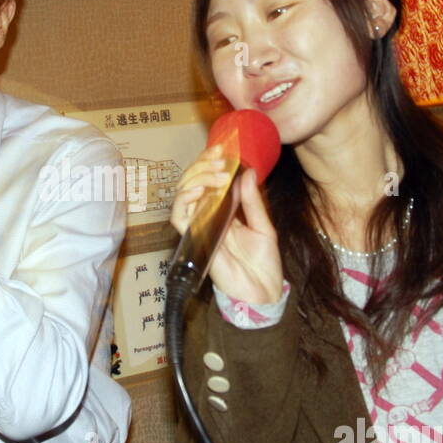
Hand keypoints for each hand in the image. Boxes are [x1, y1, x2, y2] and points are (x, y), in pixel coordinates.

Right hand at [170, 143, 282, 304]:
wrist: (262, 293)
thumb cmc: (263, 265)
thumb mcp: (264, 226)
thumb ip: (253, 201)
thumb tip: (248, 171)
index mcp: (223, 211)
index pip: (208, 180)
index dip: (210, 162)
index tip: (223, 149)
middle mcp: (208, 217)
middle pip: (192, 182)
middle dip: (202, 165)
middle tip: (220, 157)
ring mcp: (199, 227)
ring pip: (182, 194)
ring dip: (196, 177)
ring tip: (216, 172)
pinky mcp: (195, 240)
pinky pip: (179, 217)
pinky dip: (184, 200)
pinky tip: (200, 190)